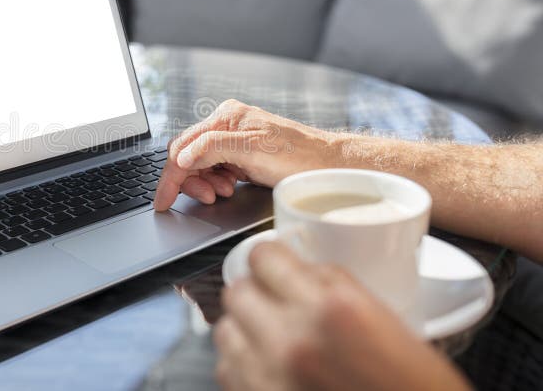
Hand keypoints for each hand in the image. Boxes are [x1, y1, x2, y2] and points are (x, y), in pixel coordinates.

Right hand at [153, 99, 335, 210]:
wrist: (329, 166)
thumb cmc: (300, 158)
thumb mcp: (254, 151)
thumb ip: (214, 148)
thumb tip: (184, 155)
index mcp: (225, 116)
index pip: (183, 147)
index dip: (171, 176)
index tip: (163, 201)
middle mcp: (226, 125)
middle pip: (188, 155)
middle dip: (191, 179)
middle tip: (208, 196)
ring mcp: (233, 139)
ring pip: (199, 165)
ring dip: (205, 182)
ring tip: (224, 191)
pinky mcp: (241, 155)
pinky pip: (214, 169)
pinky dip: (215, 182)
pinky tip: (230, 187)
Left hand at [214, 241, 470, 390]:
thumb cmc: (412, 385)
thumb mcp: (383, 320)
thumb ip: (332, 284)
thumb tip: (297, 268)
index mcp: (331, 310)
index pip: (264, 258)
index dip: (270, 258)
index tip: (274, 265)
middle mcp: (292, 341)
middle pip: (236, 292)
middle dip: (254, 292)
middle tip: (273, 302)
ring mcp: (267, 379)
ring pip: (224, 331)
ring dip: (243, 329)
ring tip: (269, 339)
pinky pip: (227, 371)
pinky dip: (242, 367)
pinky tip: (268, 370)